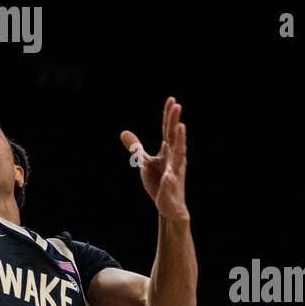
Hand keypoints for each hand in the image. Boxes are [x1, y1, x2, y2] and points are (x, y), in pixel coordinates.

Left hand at [121, 97, 188, 221]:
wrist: (169, 205)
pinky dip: (169, 177)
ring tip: (181, 127)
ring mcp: (174, 171)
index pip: (167, 130)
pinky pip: (170, 181)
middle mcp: (174, 158)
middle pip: (173, 136)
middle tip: (177, 105)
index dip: (168, 115)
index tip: (171, 99)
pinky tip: (168, 175)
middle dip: (174, 121)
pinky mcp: (170, 186)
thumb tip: (123, 132)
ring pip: (179, 154)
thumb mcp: (145, 162)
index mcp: (168, 151)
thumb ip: (136, 148)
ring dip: (180, 140)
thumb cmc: (159, 182)